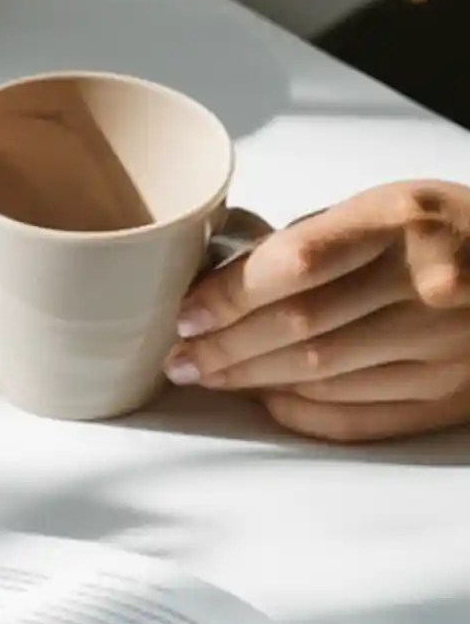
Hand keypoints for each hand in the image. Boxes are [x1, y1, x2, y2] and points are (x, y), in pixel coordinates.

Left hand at [164, 180, 469, 441]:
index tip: (186, 316)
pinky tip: (265, 398)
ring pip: (320, 376)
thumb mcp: (384, 208)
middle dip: (225, 348)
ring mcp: (442, 345)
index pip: (294, 265)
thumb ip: (309, 243)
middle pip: (299, 327)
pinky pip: (356, 414)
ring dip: (251, 380)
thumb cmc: (443, 232)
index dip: (228, 296)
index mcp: (401, 220)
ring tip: (209, 375)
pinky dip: (300, 409)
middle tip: (181, 359)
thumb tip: (218, 286)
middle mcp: (426, 282)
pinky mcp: (447, 394)